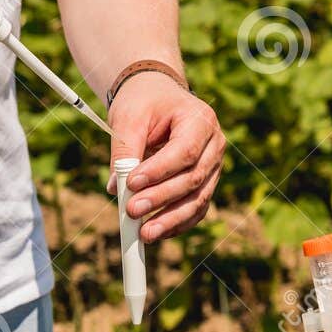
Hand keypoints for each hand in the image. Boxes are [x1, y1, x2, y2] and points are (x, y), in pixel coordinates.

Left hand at [109, 72, 224, 242]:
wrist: (158, 97)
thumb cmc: (144, 103)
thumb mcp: (129, 117)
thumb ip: (124, 151)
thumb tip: (116, 189)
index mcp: (200, 120)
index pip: (185, 151)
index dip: (160, 171)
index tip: (132, 184)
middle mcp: (214, 144)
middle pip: (193, 178)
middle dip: (161, 198)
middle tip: (132, 211)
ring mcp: (213, 166)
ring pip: (198, 199)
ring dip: (170, 219)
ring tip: (144, 233)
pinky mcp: (205, 183)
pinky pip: (196, 209)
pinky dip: (177, 223)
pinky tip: (156, 233)